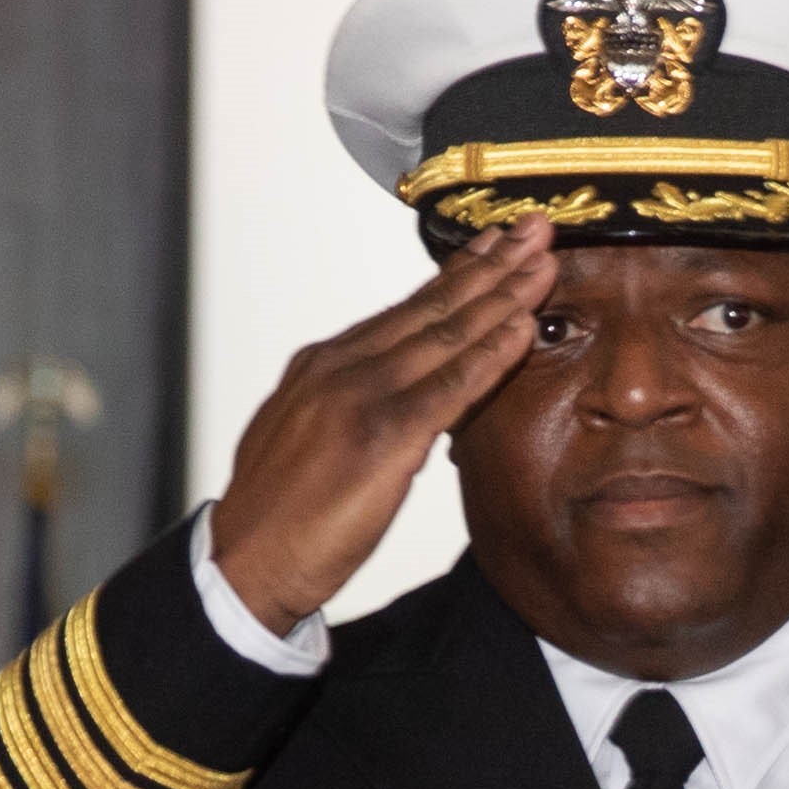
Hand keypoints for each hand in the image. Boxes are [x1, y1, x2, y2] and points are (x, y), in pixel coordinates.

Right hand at [210, 221, 557, 635]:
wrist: (244, 561)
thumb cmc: (278, 512)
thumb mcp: (306, 435)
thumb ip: (346, 403)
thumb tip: (382, 392)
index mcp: (324, 364)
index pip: (404, 310)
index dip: (457, 275)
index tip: (496, 246)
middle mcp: (341, 366)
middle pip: (430, 306)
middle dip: (490, 264)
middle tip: (536, 227)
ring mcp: (361, 397)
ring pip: (445, 334)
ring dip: (502, 295)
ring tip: (544, 261)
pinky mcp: (382, 437)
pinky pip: (449, 386)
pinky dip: (490, 354)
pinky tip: (524, 327)